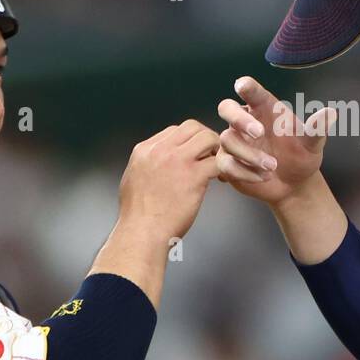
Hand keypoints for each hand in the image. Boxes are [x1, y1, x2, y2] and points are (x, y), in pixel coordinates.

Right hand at [117, 120, 219, 241]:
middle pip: (192, 127)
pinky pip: (218, 161)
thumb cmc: (138, 215)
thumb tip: (158, 162)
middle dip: (205, 138)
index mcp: (145, 150)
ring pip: (208, 137)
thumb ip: (148, 164)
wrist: (142, 232)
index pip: (173, 130)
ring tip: (216, 165)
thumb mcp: (133, 178)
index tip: (194, 154)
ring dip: (216, 150)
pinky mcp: (194, 176)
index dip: (188, 141)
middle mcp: (160, 151)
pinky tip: (222, 179)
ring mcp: (178, 161)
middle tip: (210, 155)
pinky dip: (225, 169)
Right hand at [216, 76, 335, 205]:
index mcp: (265, 108)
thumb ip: (317, 129)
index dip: (246, 86)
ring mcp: (234, 142)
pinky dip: (245, 172)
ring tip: (272, 167)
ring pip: (228, 140)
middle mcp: (246, 122)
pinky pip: (226, 164)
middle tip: (259, 132)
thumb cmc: (300, 156)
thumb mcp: (312, 144)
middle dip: (239, 119)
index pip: (252, 91)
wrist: (294, 185)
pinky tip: (262, 177)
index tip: (242, 85)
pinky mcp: (228, 163)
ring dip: (251, 155)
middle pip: (226, 108)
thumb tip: (331, 113)